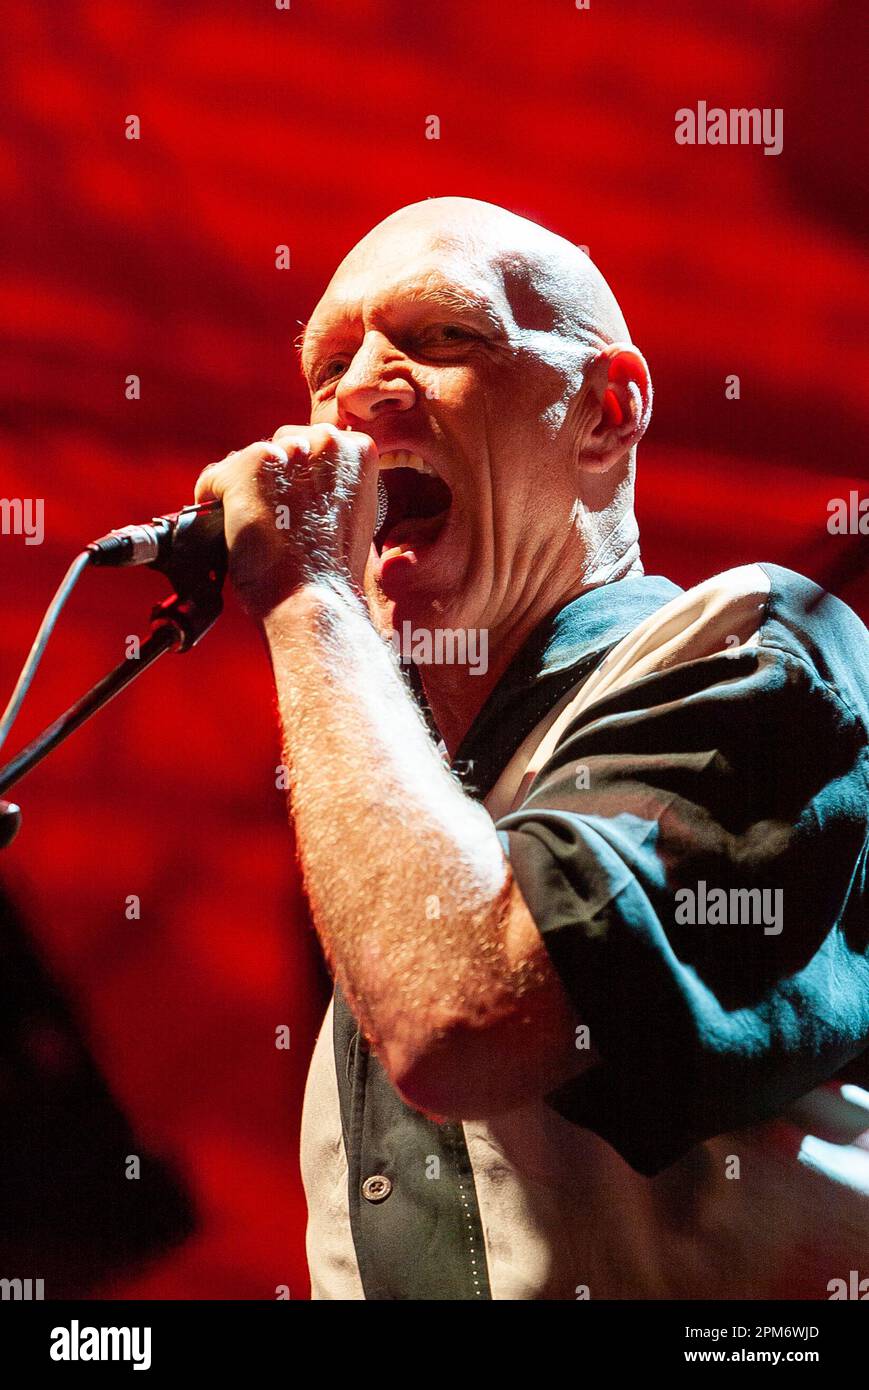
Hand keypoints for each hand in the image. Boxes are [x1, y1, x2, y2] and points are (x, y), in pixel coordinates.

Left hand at [194, 424, 379, 618]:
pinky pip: (213, 479)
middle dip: (271, 482)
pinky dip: (214, 508)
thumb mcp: (353, 513)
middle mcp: (324, 440)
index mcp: (357, 450)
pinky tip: (236, 533)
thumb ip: (332, 484)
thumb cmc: (331, 571)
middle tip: (278, 524)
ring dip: (244, 494)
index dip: (298, 481)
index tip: (298, 510)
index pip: (309, 446)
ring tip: (260, 532)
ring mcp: (285, 452)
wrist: (314, 600)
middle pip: (277, 447)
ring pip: (244, 462)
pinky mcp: (247, 467)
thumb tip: (303, 479)